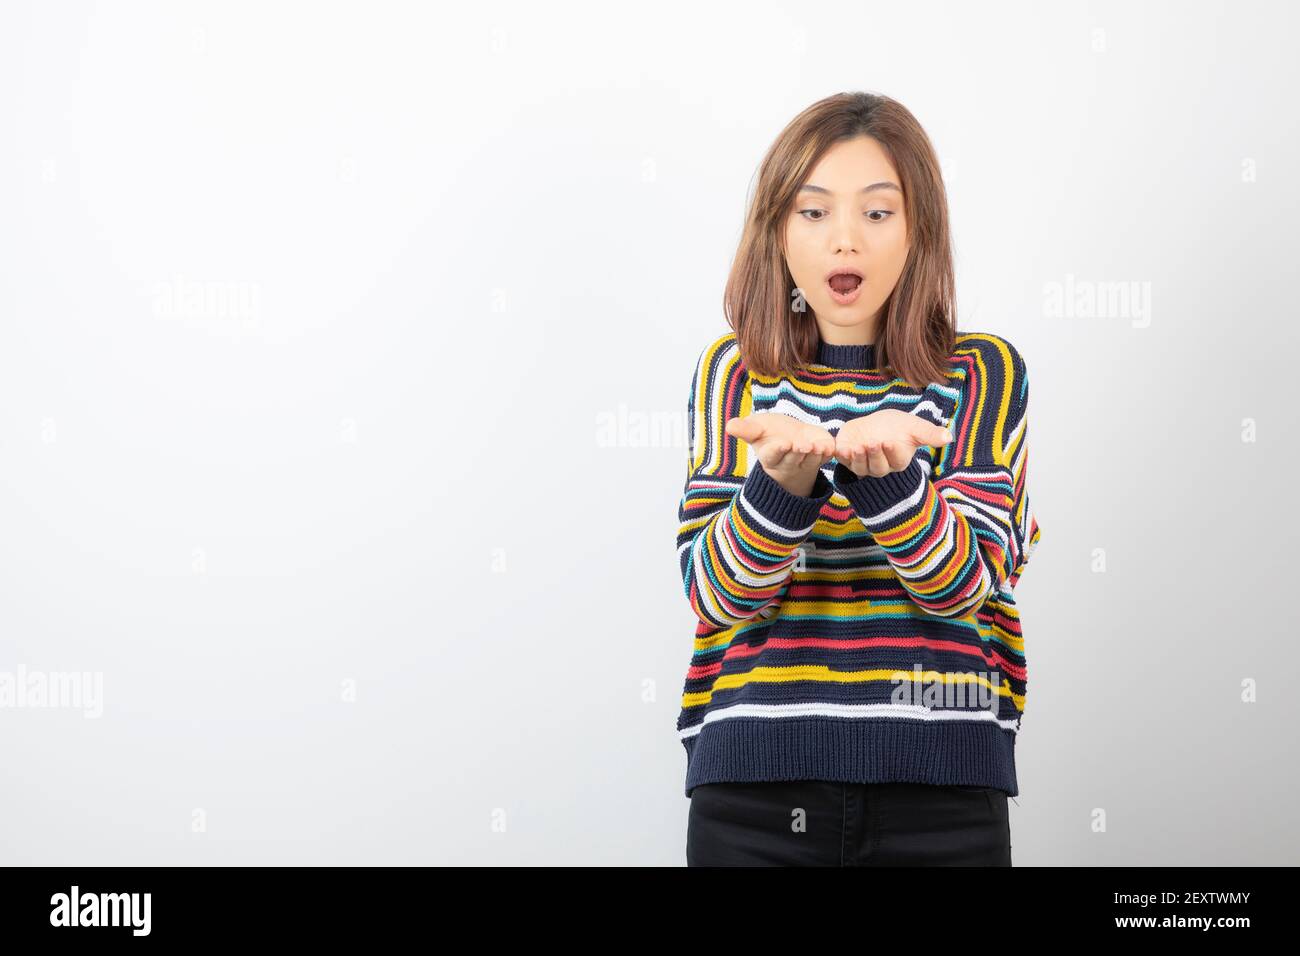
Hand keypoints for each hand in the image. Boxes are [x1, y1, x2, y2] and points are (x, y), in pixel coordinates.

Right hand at [725, 412, 834, 497]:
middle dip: (798, 451)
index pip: (772, 455)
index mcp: (770, 456)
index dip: (777, 450)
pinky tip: (830, 446)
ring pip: (811, 460)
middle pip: (793, 459)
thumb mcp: (756, 431)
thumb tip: (730, 425)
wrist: (789, 441)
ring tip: (817, 445)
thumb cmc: (769, 435)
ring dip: (815, 453)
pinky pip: (826, 457)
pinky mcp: (821, 457)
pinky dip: (829, 452)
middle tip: (802, 445)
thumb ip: (745, 430)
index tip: (783, 443)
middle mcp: (788, 462)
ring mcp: (806, 462)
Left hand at [834, 409, 951, 478]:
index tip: (890, 440)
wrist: (873, 425)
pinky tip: (842, 448)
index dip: (893, 452)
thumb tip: (949, 437)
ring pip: (861, 468)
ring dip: (859, 458)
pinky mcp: (847, 459)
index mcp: (898, 460)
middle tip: (873, 442)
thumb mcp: (913, 427)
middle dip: (875, 455)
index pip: (897, 460)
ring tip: (857, 446)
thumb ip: (929, 434)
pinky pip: (844, 462)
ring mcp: (863, 464)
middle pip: (878, 467)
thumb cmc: (896, 427)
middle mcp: (881, 466)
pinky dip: (842, 456)